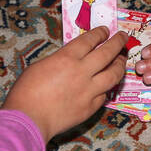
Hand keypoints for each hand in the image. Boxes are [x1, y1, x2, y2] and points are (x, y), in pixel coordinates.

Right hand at [2, 28, 126, 140]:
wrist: (29, 119)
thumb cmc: (27, 92)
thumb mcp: (41, 65)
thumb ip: (60, 59)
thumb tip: (72, 58)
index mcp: (67, 58)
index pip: (90, 40)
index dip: (100, 34)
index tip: (106, 31)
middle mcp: (82, 72)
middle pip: (107, 53)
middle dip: (118, 43)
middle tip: (123, 37)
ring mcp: (89, 90)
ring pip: (113, 75)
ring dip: (120, 65)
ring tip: (123, 60)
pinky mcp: (90, 107)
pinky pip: (104, 94)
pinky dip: (107, 87)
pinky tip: (108, 84)